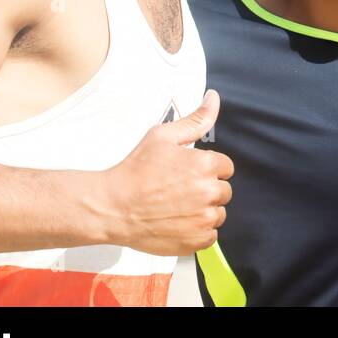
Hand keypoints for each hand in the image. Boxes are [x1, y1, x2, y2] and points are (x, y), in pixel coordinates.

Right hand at [100, 90, 234, 255]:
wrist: (112, 207)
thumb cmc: (135, 170)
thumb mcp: (163, 136)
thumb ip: (195, 119)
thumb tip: (213, 97)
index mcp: (205, 165)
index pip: (225, 167)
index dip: (207, 169)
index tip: (187, 173)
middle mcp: (209, 192)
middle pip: (223, 191)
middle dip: (206, 189)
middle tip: (178, 190)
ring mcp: (203, 219)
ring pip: (217, 213)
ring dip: (203, 211)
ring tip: (176, 207)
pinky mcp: (195, 241)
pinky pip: (210, 236)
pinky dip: (197, 232)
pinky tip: (178, 223)